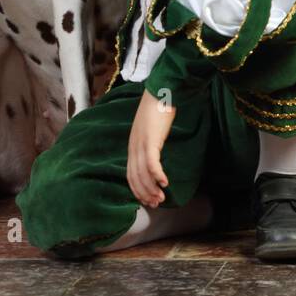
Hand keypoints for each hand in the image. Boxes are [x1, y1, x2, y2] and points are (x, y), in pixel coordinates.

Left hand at [126, 90, 175, 207]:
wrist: (160, 92)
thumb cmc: (158, 110)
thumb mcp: (151, 131)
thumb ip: (150, 144)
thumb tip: (156, 157)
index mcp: (132, 145)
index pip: (131, 174)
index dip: (138, 190)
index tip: (148, 200)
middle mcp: (133, 146)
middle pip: (135, 177)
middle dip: (145, 193)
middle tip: (156, 203)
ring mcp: (140, 143)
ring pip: (143, 173)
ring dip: (152, 188)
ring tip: (161, 198)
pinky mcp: (150, 140)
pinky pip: (152, 163)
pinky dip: (157, 176)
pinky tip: (165, 183)